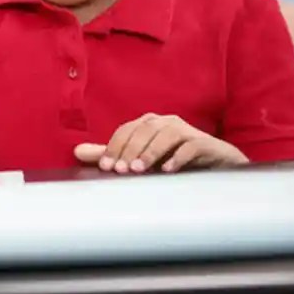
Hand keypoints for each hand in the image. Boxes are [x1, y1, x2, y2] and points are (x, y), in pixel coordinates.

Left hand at [74, 114, 247, 173]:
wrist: (216, 166)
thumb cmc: (173, 160)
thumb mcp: (140, 158)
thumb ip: (112, 154)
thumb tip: (77, 151)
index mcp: (149, 123)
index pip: (126, 130)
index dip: (114, 147)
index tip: (105, 167)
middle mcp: (167, 122)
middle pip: (144, 129)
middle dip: (130, 150)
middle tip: (121, 171)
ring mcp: (187, 131)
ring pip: (166, 134)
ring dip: (151, 152)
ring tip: (140, 170)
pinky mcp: (205, 143)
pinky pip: (191, 146)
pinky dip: (178, 157)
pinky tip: (168, 170)